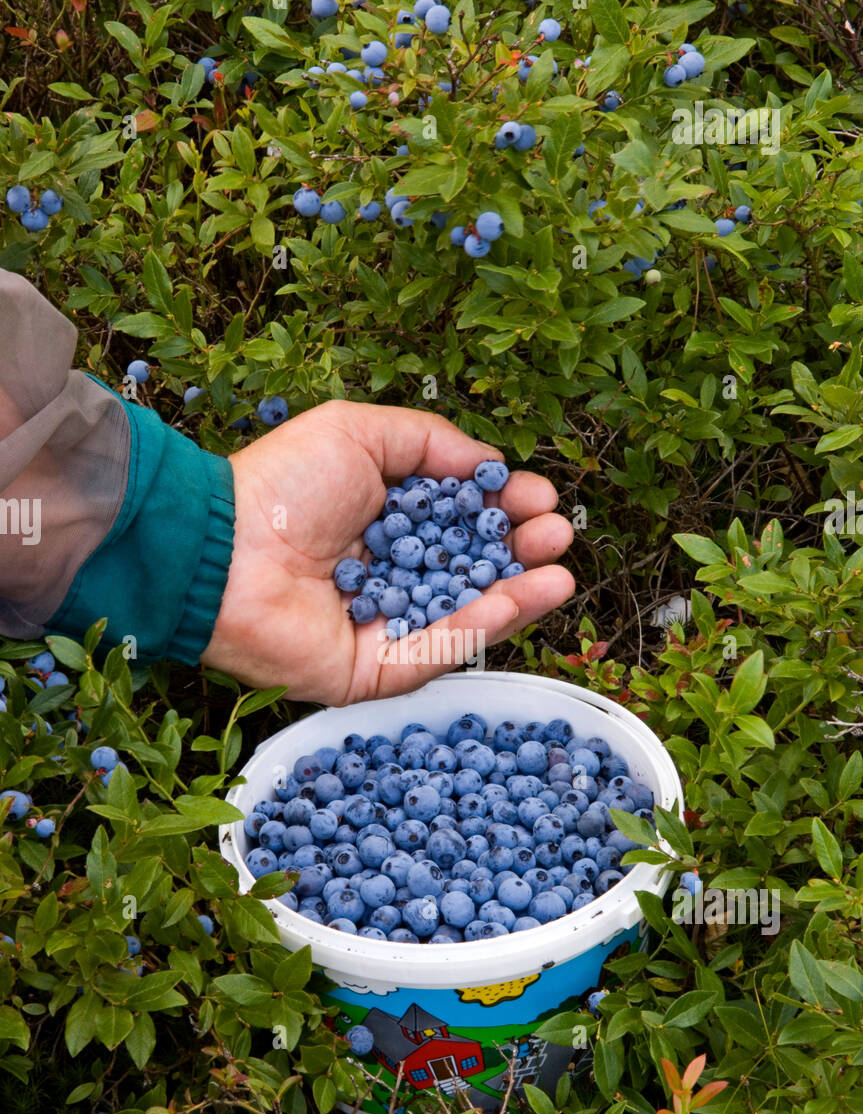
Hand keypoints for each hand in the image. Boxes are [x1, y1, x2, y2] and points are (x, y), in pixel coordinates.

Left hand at [200, 400, 573, 703]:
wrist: (222, 548)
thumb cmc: (281, 485)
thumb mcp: (361, 433)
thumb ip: (431, 443)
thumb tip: (489, 464)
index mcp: (384, 521)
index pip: (460, 520)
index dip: (503, 508)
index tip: (537, 496)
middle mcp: (389, 575)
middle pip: (472, 569)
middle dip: (521, 551)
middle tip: (556, 533)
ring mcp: (385, 626)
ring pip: (466, 615)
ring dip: (520, 593)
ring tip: (561, 569)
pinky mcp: (375, 671)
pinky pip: (439, 650)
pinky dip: (485, 626)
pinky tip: (524, 597)